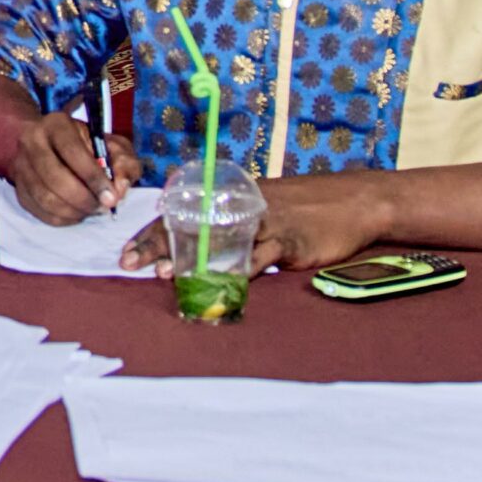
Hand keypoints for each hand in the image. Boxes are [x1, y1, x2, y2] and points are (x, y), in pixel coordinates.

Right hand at [4, 111, 143, 224]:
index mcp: (56, 123)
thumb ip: (124, 164)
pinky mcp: (18, 187)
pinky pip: (39, 211)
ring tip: (91, 210)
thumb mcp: (115, 147)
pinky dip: (62, 218)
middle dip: (83, 199)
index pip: (71, 151)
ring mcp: (21, 165)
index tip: (111, 198)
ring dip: (73, 211)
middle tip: (102, 208)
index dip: (93, 178)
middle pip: (54, 177)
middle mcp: (31, 140)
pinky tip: (77, 212)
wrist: (57, 147)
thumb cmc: (92, 147)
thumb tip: (120, 189)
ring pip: (45, 198)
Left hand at [119, 171, 390, 275]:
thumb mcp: (261, 212)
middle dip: (157, 246)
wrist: (354, 201)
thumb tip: (197, 253)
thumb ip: (232, 230)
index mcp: (229, 198)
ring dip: (191, 259)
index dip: (151, 234)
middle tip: (131, 264)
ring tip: (166, 274)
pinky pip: (260, 257)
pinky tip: (223, 284)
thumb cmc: (305, 209)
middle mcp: (241, 207)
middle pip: (189, 226)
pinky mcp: (289, 240)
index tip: (126, 253)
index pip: (179, 214)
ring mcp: (264, 223)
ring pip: (219, 241)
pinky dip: (241, 271)